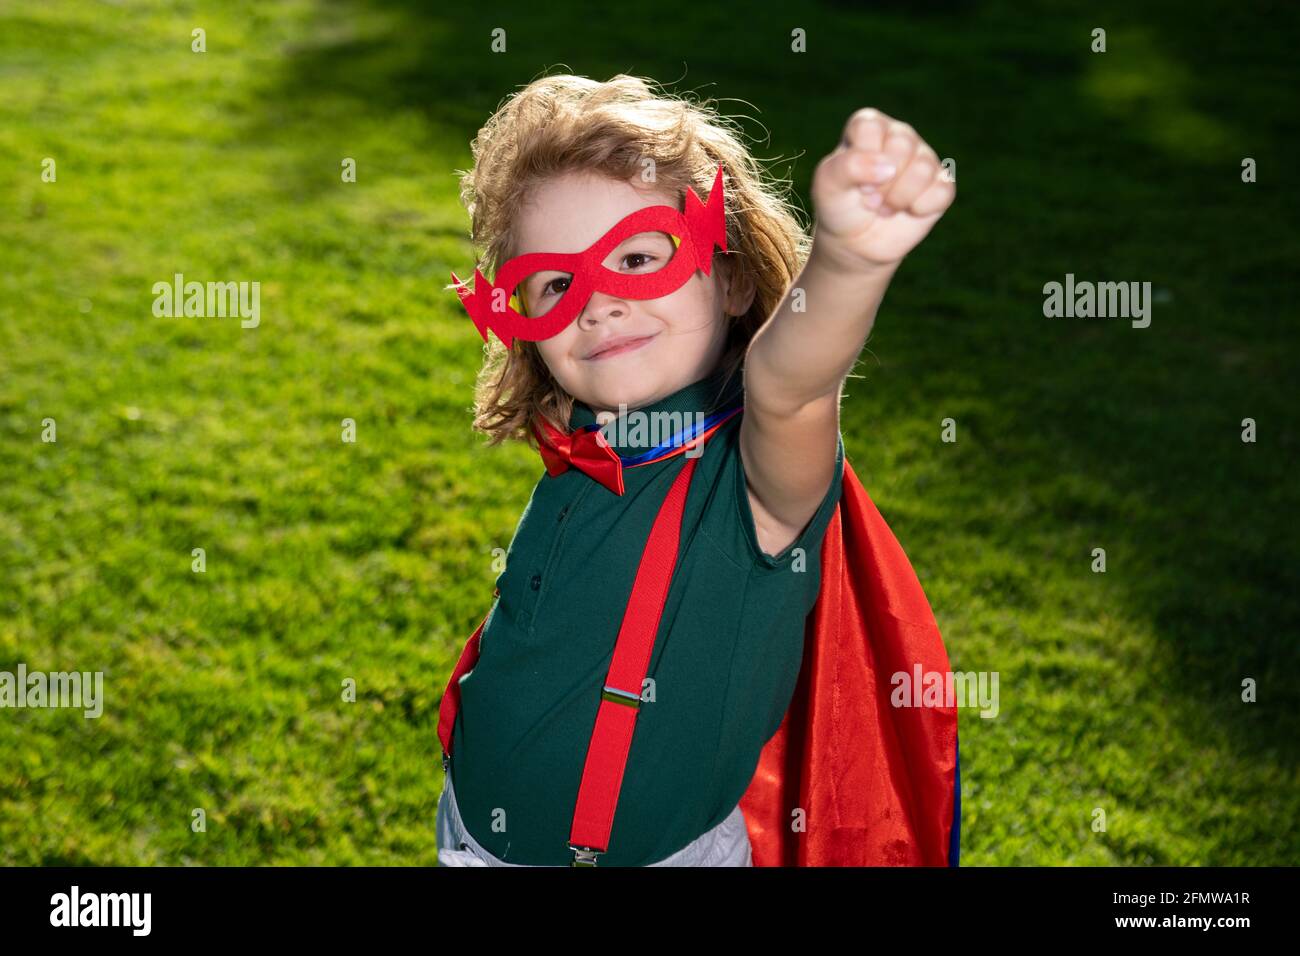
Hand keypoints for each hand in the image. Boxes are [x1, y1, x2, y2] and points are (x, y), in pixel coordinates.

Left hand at [810, 108, 954, 272]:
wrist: (854, 243)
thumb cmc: (839, 205)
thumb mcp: (828, 184)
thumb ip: (849, 166)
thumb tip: (889, 167)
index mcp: (869, 127)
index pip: (870, 129)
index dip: (860, 162)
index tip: (853, 182)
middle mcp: (900, 136)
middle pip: (901, 146)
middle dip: (881, 183)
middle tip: (869, 197)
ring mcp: (924, 159)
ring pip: (923, 169)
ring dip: (898, 198)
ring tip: (885, 206)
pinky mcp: (941, 184)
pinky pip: (942, 191)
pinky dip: (921, 208)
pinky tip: (909, 210)